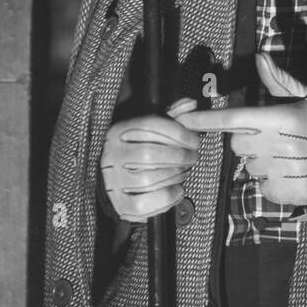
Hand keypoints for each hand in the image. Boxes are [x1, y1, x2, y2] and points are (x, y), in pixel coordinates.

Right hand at [100, 97, 200, 222]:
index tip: (194, 141)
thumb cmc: (141, 151)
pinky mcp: (121, 204)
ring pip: (147, 179)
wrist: (120, 180)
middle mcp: (112, 155)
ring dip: (174, 176)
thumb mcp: (153, 130)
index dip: (178, 133)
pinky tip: (177, 189)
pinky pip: (144, 203)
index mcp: (119, 132)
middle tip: (192, 158)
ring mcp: (114, 180)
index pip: (149, 126)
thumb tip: (190, 103)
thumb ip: (172, 116)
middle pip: (148, 154)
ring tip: (183, 172)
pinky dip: (166, 197)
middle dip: (179, 157)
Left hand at [175, 53, 306, 219]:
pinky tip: (293, 174)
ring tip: (289, 158)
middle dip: (249, 142)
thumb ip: (280, 82)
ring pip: (250, 167)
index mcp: (279, 119)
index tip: (182, 121)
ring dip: (263, 163)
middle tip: (274, 139)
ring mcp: (278, 170)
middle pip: (237, 145)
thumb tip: (261, 59)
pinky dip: (273, 183)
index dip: (204, 120)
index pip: (232, 119)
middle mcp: (275, 145)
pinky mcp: (282, 192)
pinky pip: (263, 187)